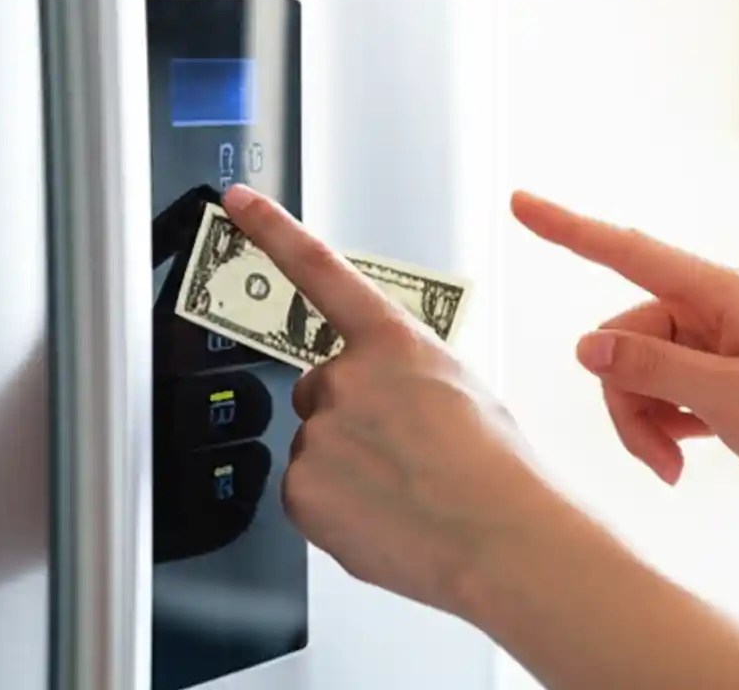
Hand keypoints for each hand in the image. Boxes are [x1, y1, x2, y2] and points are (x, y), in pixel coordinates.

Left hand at [221, 184, 562, 613]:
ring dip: (346, 464)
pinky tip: (381, 514)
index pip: (320, 271)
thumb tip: (389, 398)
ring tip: (403, 489)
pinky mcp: (301, 491)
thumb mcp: (463, 388)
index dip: (273, 230)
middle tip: (401, 449)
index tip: (237, 200)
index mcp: (392, 343)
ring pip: (317, 444)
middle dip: (349, 413)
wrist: (502, 537)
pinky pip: (307, 492)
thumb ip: (407, 375)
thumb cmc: (498, 468)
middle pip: (319, 386)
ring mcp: (318, 435)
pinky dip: (336, 505)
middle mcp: (345, 379)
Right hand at [512, 191, 738, 501]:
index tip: (519, 203)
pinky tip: (685, 457)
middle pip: (620, 340)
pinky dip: (656, 427)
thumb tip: (586, 347)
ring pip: (629, 371)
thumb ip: (655, 369)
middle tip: (660, 456)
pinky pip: (650, 389)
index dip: (568, 228)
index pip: (628, 253)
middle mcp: (706, 306)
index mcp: (720, 293)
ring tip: (675, 465)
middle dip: (626, 401)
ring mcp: (703, 339)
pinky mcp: (704, 370)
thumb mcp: (732, 400)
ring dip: (641, 423)